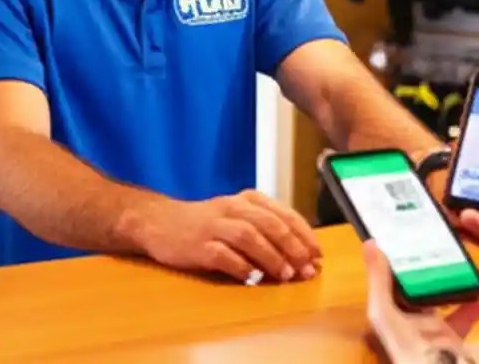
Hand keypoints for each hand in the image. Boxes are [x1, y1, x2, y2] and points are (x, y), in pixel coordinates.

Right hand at [141, 189, 322, 283]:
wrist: (160, 222)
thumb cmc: (207, 223)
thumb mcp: (239, 216)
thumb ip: (267, 230)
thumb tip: (302, 255)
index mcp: (248, 199)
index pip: (284, 214)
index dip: (304, 236)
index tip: (318, 256)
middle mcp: (232, 208)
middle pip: (270, 224)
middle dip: (293, 248)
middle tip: (307, 269)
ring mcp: (214, 226)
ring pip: (249, 237)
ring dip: (271, 257)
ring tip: (286, 275)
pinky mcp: (198, 245)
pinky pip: (223, 255)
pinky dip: (241, 267)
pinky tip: (254, 280)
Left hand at [362, 240, 478, 363]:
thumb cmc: (403, 343)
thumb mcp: (383, 310)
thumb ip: (378, 279)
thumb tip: (370, 242)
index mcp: (388, 310)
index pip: (391, 278)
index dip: (399, 257)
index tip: (409, 234)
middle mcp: (409, 316)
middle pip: (420, 285)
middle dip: (431, 266)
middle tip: (442, 240)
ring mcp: (433, 326)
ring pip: (446, 296)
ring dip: (457, 279)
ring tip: (467, 257)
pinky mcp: (454, 334)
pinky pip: (469, 313)